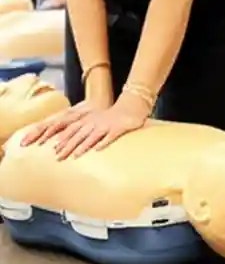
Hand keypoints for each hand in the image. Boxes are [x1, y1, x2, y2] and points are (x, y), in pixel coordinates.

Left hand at [22, 97, 149, 159]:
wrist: (132, 105)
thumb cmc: (112, 116)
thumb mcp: (96, 119)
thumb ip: (85, 128)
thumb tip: (73, 143)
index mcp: (88, 120)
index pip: (71, 129)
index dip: (62, 139)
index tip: (52, 150)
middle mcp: (95, 122)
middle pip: (79, 135)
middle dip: (68, 146)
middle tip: (58, 158)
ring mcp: (107, 125)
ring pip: (92, 136)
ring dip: (83, 145)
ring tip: (75, 155)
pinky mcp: (118, 128)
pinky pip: (110, 136)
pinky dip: (104, 142)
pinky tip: (98, 149)